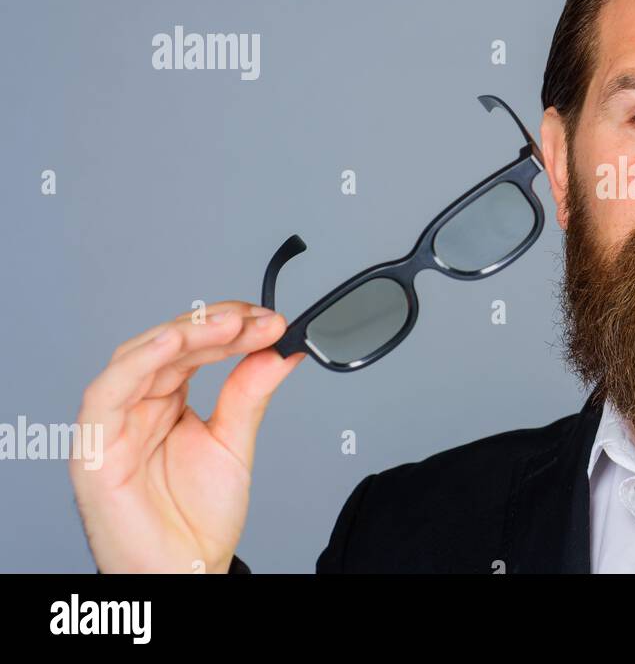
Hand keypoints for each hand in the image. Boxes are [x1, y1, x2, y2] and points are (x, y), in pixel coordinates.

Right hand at [69, 301, 306, 572]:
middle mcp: (136, 406)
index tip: (270, 320)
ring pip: (138, 358)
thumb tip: (281, 350)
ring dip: (185, 334)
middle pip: (167, 345)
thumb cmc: (198, 517)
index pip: (192, 347)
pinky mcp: (96, 449)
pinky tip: (174, 342)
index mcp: (165, 400)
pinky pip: (107, 394)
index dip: (229, 327)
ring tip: (228, 323)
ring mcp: (113, 425)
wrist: (185, 571)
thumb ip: (250, 394)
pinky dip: (140, 362)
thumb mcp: (234, 443)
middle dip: (216, 326)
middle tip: (260, 320)